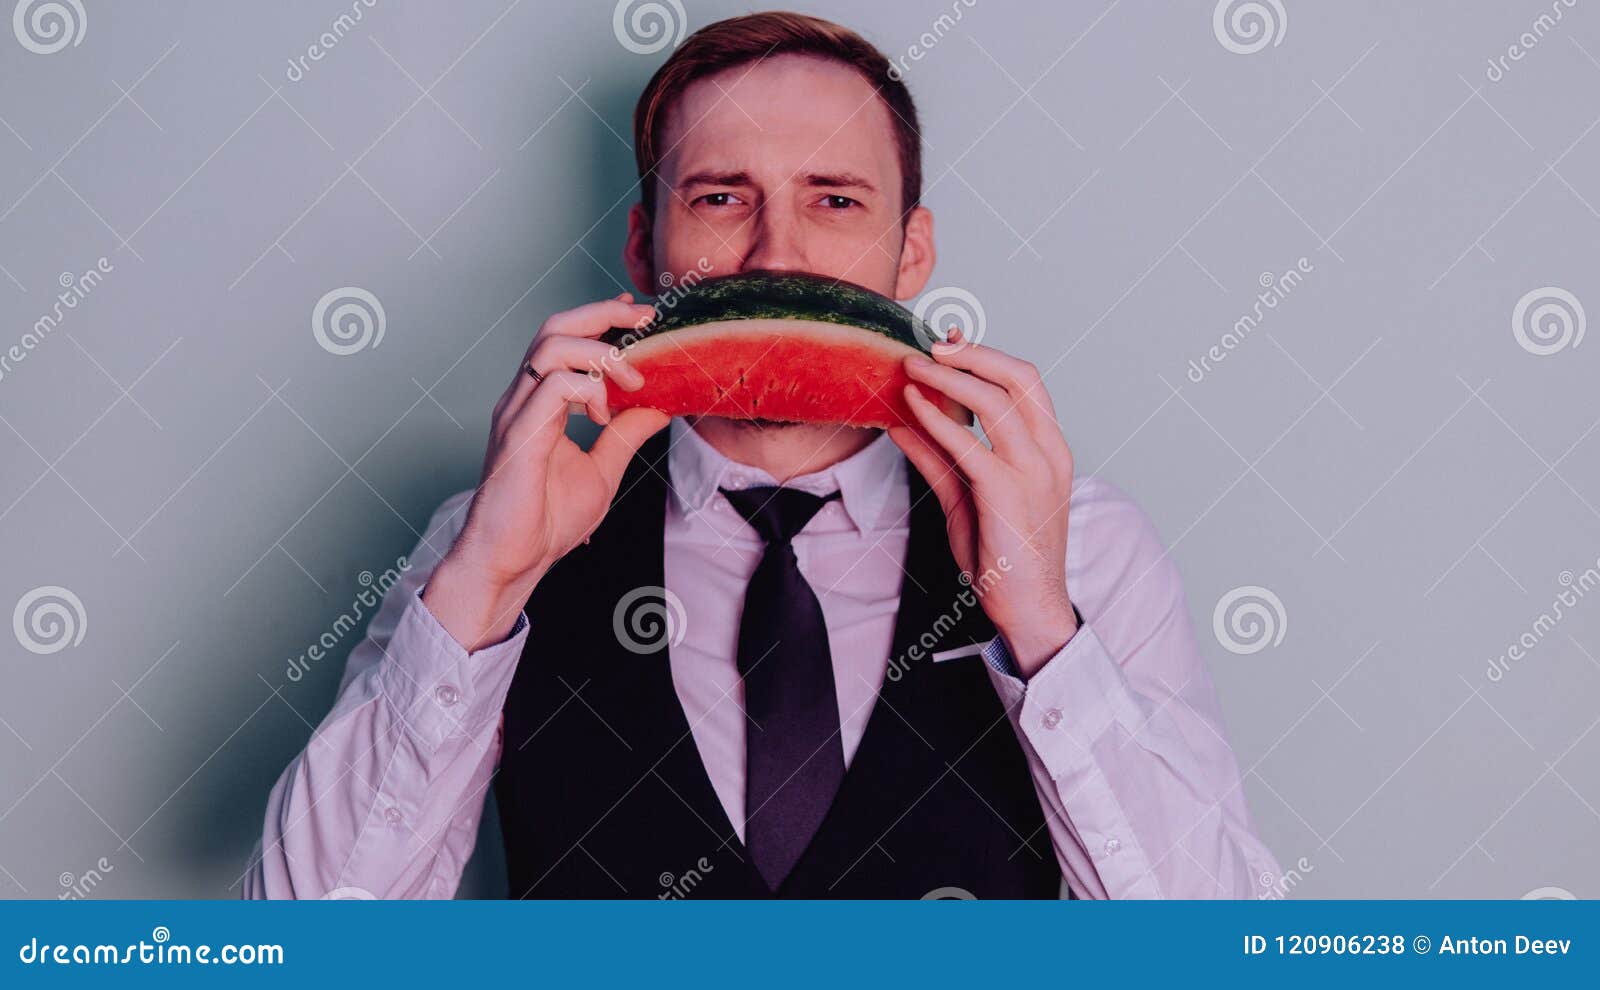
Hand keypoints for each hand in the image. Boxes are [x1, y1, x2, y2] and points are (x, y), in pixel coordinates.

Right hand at [424, 294, 669, 650]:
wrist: (513, 561)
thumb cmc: (546, 520)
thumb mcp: (602, 470)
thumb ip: (626, 435)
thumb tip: (658, 407)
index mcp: (540, 402)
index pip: (566, 338)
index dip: (602, 317)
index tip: (641, 315)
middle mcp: (524, 399)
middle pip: (555, 326)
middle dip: (604, 313)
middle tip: (646, 319)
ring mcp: (517, 412)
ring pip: (551, 345)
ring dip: (601, 352)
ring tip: (632, 379)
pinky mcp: (519, 434)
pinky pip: (553, 386)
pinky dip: (588, 389)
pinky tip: (604, 415)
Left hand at [888, 332, 1077, 677]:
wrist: (1029, 610)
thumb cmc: (1003, 557)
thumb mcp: (965, 497)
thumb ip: (938, 458)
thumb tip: (904, 422)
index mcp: (1049, 449)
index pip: (1025, 382)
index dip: (986, 355)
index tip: (948, 341)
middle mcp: (1049, 453)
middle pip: (1018, 378)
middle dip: (970, 353)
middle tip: (929, 345)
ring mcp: (1034, 473)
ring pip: (995, 402)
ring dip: (948, 378)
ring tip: (912, 367)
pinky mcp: (1009, 495)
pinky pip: (970, 447)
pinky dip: (937, 422)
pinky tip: (911, 408)